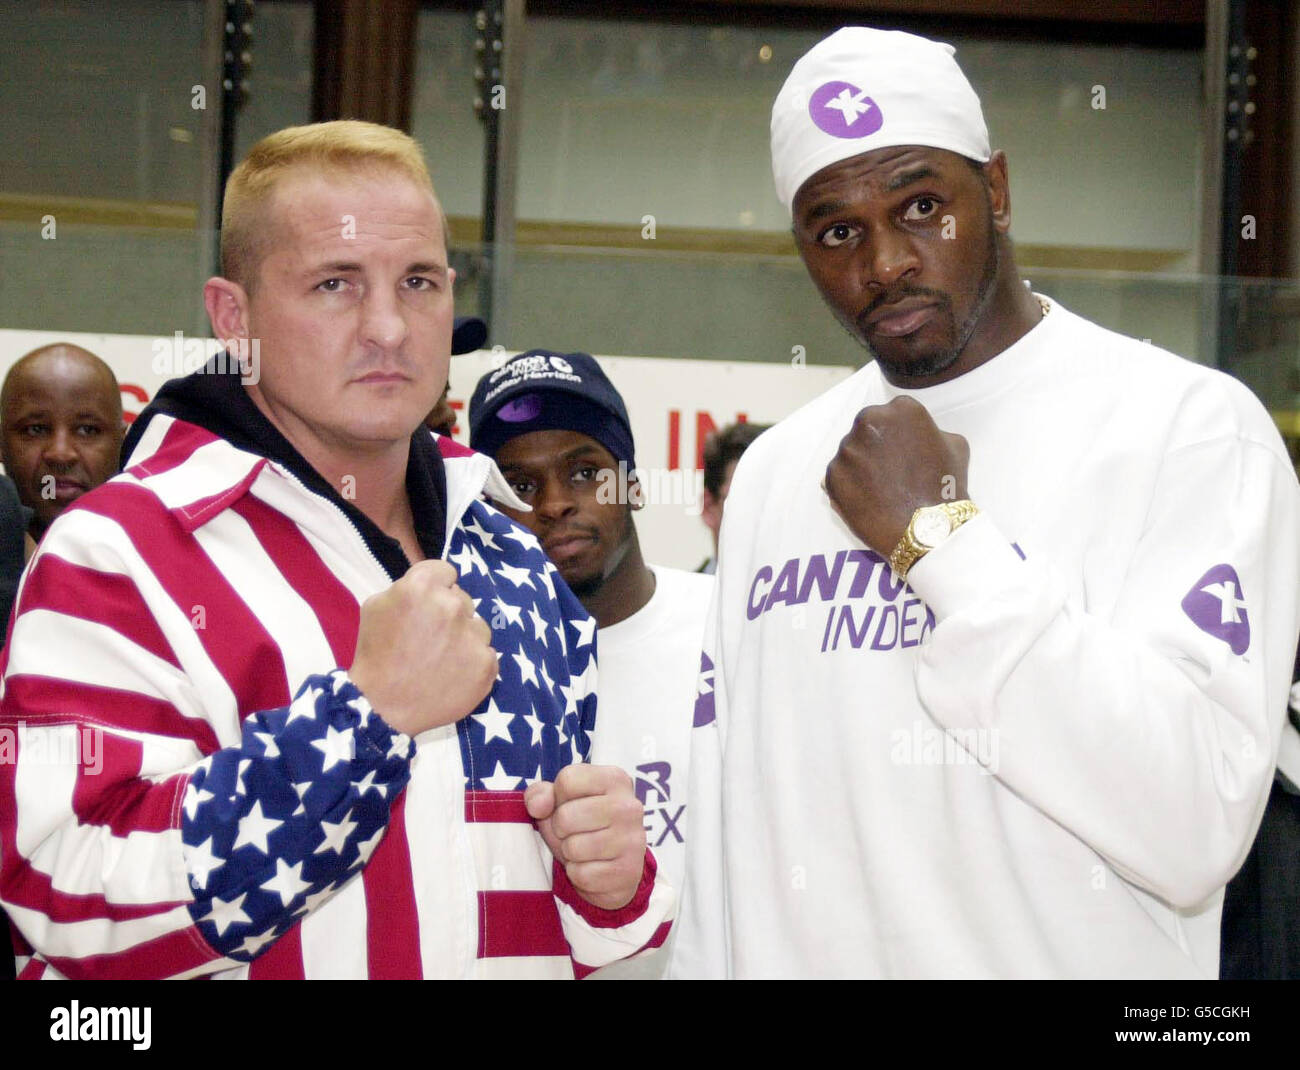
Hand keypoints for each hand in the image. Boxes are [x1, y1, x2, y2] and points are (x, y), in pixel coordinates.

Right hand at [350, 559, 495, 736]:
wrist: (383, 706)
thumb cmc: (375, 655)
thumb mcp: (375, 606)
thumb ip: (407, 587)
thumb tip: (434, 586)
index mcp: (422, 586)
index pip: (446, 572)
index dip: (437, 588)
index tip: (428, 607)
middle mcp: (452, 605)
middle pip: (463, 600)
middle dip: (449, 614)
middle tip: (430, 639)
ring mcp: (472, 635)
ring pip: (477, 627)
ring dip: (464, 638)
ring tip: (441, 660)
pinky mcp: (486, 663)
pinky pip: (486, 653)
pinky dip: (473, 663)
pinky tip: (453, 674)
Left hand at [525, 764, 645, 910]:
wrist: (614, 869)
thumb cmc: (584, 827)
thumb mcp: (562, 802)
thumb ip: (542, 794)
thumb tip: (537, 806)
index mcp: (615, 779)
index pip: (567, 780)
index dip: (557, 798)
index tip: (570, 806)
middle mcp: (629, 806)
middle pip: (565, 816)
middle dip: (560, 829)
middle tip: (574, 833)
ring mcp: (632, 840)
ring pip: (573, 847)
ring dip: (569, 853)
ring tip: (584, 850)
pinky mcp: (628, 871)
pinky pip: (581, 874)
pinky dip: (579, 874)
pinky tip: (593, 867)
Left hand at [824, 396, 969, 553]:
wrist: (927, 529)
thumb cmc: (946, 487)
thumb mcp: (956, 446)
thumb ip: (932, 431)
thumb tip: (916, 435)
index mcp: (900, 409)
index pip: (892, 415)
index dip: (897, 436)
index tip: (903, 454)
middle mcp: (869, 421)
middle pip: (866, 429)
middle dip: (875, 446)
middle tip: (890, 472)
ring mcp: (847, 449)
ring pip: (850, 452)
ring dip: (860, 466)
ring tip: (880, 490)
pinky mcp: (832, 474)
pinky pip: (837, 475)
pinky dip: (848, 486)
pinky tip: (867, 500)